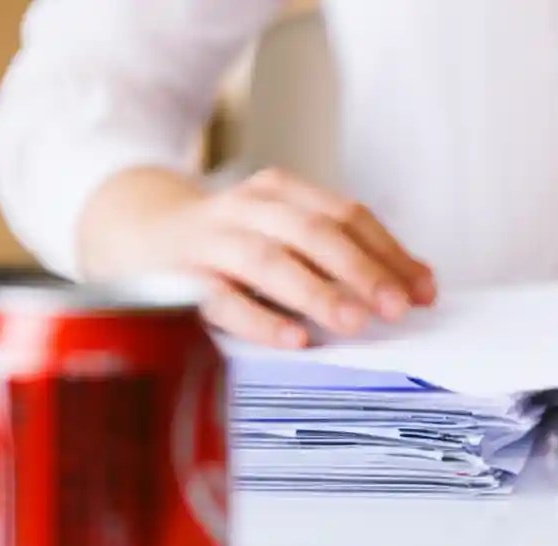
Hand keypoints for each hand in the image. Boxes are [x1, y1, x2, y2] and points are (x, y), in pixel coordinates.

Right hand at [79, 167, 435, 347]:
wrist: (134, 233)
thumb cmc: (229, 244)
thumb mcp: (283, 235)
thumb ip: (340, 256)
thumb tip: (415, 287)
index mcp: (281, 193)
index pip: (346, 216)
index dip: (388, 252)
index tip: (424, 290)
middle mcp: (247, 209)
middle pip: (313, 232)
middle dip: (361, 269)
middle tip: (398, 306)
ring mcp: (210, 242)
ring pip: (268, 261)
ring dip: (316, 291)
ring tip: (355, 321)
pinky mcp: (177, 280)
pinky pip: (221, 300)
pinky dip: (259, 319)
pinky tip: (293, 339)